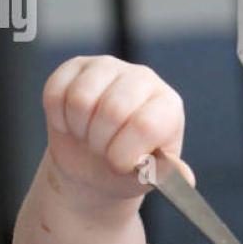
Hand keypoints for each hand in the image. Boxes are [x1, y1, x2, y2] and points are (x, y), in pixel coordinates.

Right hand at [42, 55, 194, 202]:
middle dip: (100, 143)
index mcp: (167, 105)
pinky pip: (55, 92)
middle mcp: (143, 78)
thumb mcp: (150, 176)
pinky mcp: (76, 66)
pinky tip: (72, 123)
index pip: (144, 125)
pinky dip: (59, 118)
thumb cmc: (128, 168)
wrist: (95, 163)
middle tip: (103, 150)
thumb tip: (187, 178)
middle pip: (112, 110)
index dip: (124, 153)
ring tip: (89, 135)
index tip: (121, 165)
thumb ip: (166, 174)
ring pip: (81, 99)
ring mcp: (109, 67)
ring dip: (79, 129)